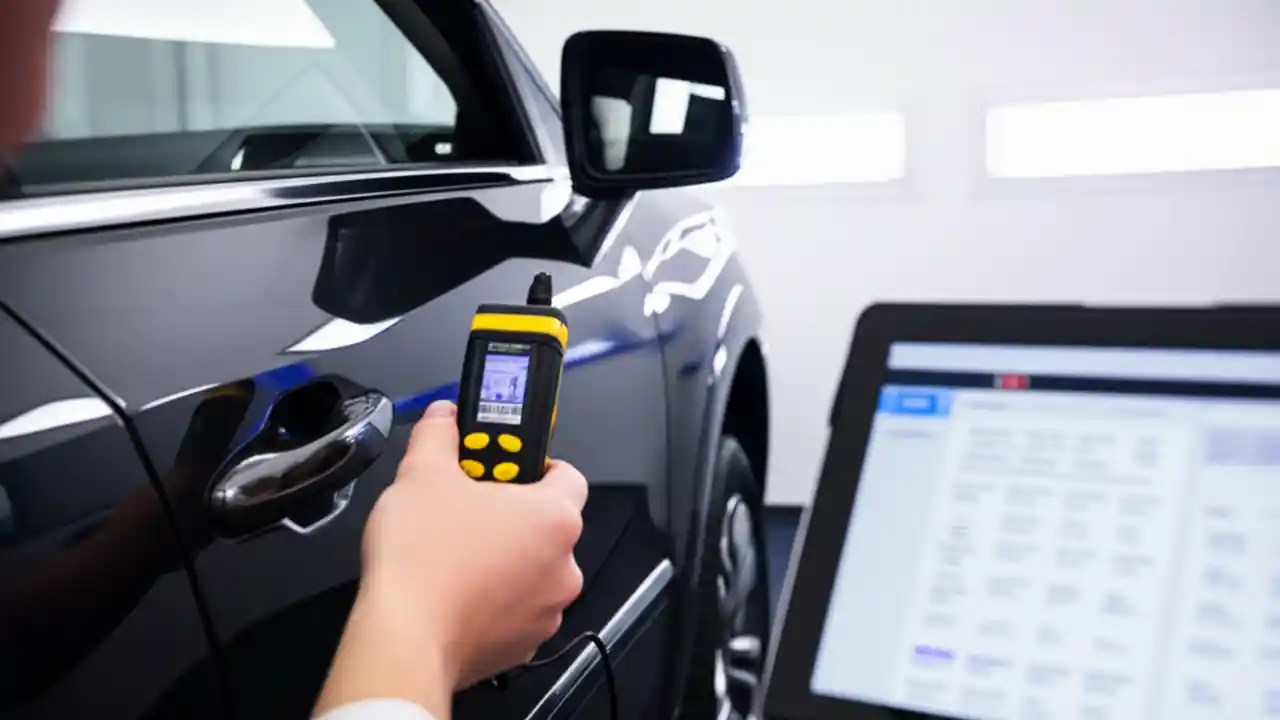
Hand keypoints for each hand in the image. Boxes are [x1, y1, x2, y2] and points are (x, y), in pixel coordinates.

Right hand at [314, 400, 586, 717]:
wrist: (403, 640)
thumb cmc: (422, 561)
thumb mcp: (422, 474)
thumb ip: (439, 435)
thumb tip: (444, 418)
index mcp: (554, 518)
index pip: (568, 475)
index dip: (537, 465)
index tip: (506, 467)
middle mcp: (564, 567)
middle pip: (547, 526)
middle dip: (511, 515)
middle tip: (469, 509)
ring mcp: (547, 610)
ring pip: (533, 570)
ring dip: (505, 560)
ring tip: (456, 553)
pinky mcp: (524, 644)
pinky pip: (516, 610)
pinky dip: (494, 599)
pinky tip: (456, 590)